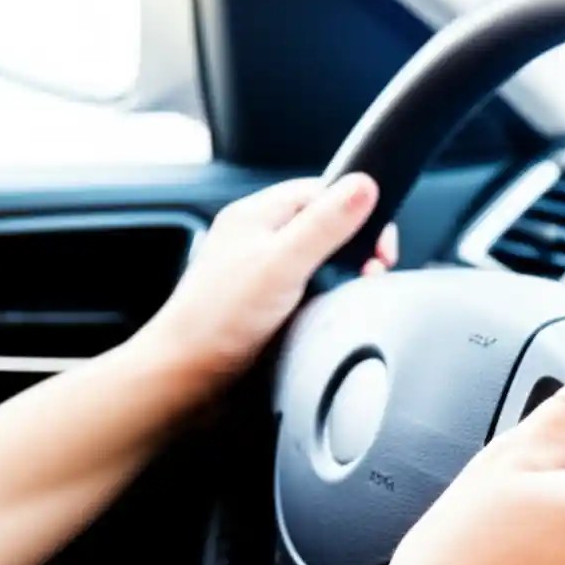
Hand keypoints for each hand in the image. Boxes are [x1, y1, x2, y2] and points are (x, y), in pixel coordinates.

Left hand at [132, 173, 395, 393]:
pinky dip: (324, 298)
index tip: (379, 244)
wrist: (185, 380)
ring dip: (341, 273)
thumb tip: (364, 185)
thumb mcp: (283, 264)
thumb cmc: (217, 322)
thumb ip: (326, 224)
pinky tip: (327, 313)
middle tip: (371, 270)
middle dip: (354, 245)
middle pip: (322, 225)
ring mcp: (259, 273)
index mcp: (255, 216)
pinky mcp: (264, 305)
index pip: (320, 192)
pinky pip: (306, 289)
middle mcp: (256, 240)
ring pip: (316, 258)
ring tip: (352, 291)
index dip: (356, 210)